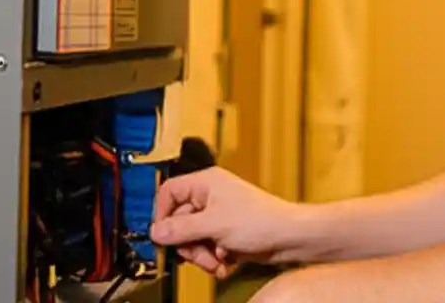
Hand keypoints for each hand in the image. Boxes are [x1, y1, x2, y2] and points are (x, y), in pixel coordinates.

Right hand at [151, 167, 306, 275]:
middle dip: (188, 244)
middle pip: (178, 222)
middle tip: (199, 253)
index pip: (168, 193)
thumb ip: (180, 229)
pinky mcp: (225, 232)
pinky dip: (213, 258)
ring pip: (192, 238)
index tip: (164, 236)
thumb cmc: (261, 221)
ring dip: (201, 255)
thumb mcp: (213, 225)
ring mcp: (218, 215)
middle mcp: (210, 196)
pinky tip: (226, 261)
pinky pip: (206, 247)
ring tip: (217, 260)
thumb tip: (156, 232)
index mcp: (205, 183)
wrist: (288, 238)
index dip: (162, 215)